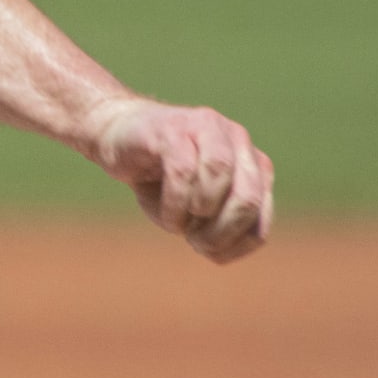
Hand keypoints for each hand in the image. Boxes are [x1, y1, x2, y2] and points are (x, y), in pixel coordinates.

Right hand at [84, 97, 274, 263]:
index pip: (260, 217)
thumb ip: (223, 228)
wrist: (117, 135)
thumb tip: (225, 246)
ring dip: (198, 212)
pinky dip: (175, 204)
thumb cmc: (160, 180)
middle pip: (247, 197)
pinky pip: (183, 171)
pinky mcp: (173, 128)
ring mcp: (206, 127)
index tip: (206, 249)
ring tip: (179, 223)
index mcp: (251, 163)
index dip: (233, 244)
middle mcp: (237, 139)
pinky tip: (166, 215)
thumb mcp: (196, 212)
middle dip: (220, 231)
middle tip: (194, 241)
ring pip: (219, 174)